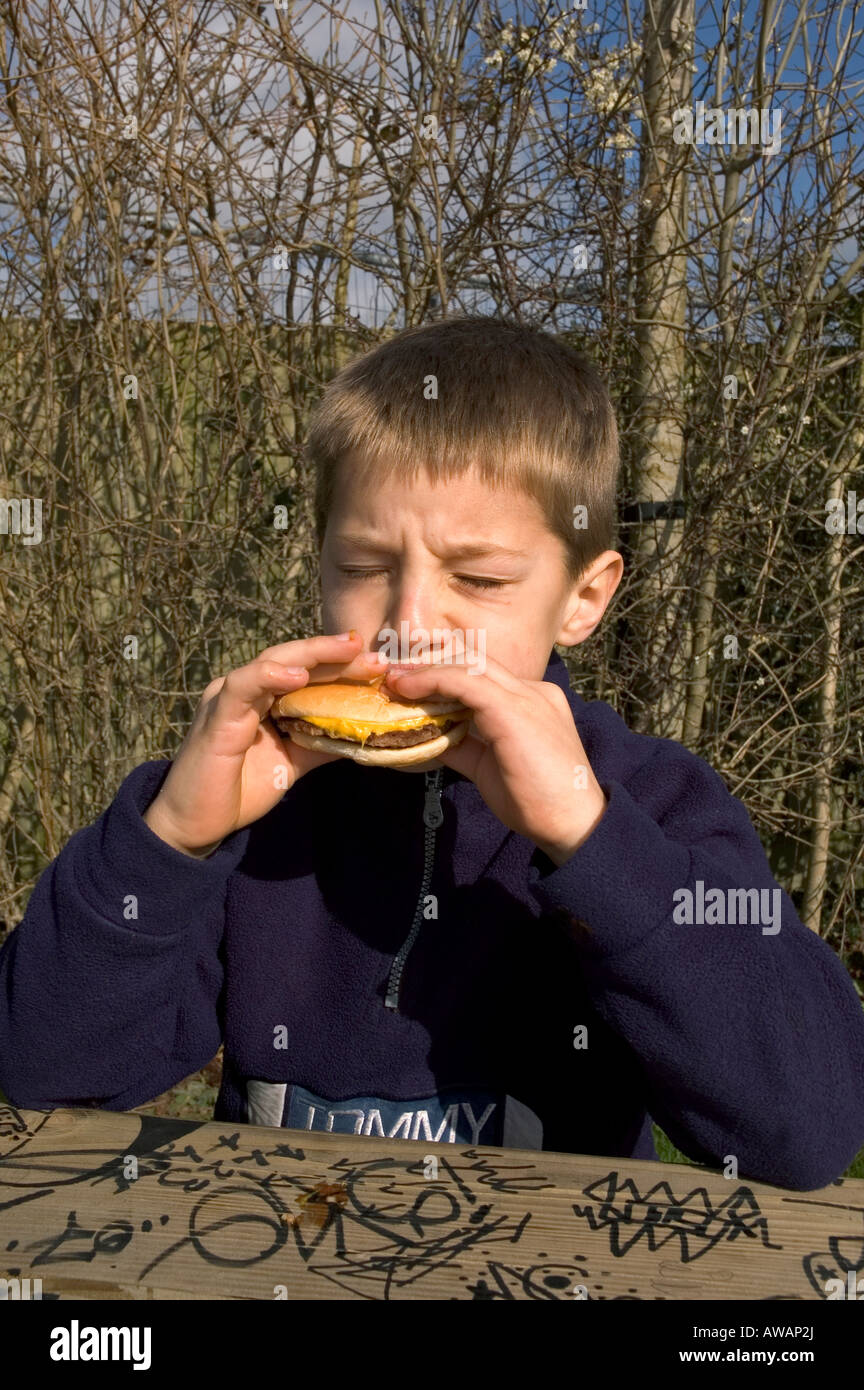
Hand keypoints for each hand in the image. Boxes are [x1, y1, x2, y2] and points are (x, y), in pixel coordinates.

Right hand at [143, 632, 382, 856]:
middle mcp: (245, 690)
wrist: (195, 823)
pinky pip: (242, 686)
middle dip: (336, 655)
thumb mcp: (292, 762)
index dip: (340, 664)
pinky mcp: (216, 716)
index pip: (305, 669)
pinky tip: (297, 675)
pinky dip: (270, 675)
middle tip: (374, 655)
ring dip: (312, 655)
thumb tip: (363, 731)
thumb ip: (320, 742)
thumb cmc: (239, 790)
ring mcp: (227, 698)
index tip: (378, 664)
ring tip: (347, 651)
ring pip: (272, 661)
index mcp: (262, 697)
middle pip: (294, 659)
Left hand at [383, 655, 606, 864]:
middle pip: (476, 662)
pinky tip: (408, 689)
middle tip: (394, 674)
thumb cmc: (537, 803)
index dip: (444, 675)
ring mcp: (527, 697)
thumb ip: (465, 746)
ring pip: (469, 666)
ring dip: (426, 671)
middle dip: (432, 664)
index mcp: (532, 702)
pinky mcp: (514, 710)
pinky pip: (466, 683)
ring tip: (394, 681)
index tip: (410, 684)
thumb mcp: (490, 767)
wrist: (574, 825)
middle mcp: (533, 691)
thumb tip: (432, 739)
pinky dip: (433, 681)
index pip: (484, 676)